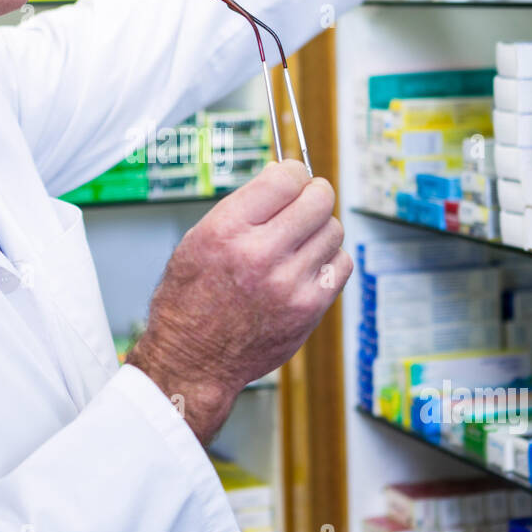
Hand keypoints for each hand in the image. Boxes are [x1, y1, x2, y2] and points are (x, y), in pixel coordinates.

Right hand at [127, 160, 350, 445]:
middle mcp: (259, 255)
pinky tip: (308, 266)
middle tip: (306, 201)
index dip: (294, 172)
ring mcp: (289, 284)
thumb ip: (242, 208)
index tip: (294, 177)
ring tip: (299, 241)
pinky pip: (341, 264)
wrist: (193, 359)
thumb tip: (284, 178)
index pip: (285, 178)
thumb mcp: (197, 240)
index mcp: (227, 231)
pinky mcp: (309, 309)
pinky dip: (330, 259)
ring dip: (320, 229)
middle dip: (314, 195)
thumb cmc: (190, 300)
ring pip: (334, 230)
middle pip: (319, 200)